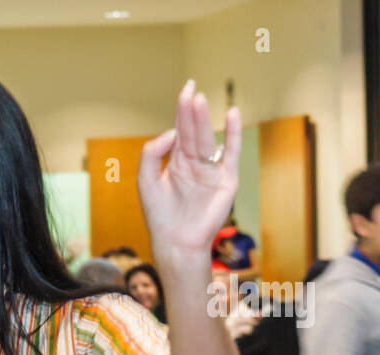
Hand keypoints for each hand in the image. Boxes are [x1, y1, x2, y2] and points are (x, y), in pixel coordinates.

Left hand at [137, 79, 240, 262]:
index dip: (182, 110)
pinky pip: (232, 152)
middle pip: (193, 131)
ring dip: (203, 119)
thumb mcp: (146, 180)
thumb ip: (152, 153)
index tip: (186, 89)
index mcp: (176, 162)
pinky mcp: (226, 180)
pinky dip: (234, 133)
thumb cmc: (159, 215)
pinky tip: (233, 114)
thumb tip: (172, 131)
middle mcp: (195, 163)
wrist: (175, 241)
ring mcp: (211, 170)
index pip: (180, 130)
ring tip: (199, 100)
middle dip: (191, 111)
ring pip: (207, 138)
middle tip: (191, 89)